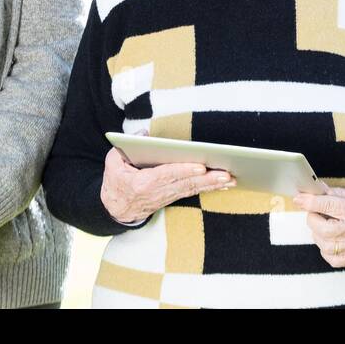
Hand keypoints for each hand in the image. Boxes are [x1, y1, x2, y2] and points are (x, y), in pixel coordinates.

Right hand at [100, 147, 234, 223]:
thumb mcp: (113, 163)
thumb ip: (126, 147)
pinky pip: (193, 192)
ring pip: (193, 189)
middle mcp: (158, 191)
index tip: (200, 167)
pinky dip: (209, 188)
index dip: (184, 171)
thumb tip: (146, 133)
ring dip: (213, 185)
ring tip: (231, 179)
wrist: (116, 210)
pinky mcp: (173, 197)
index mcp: (143, 182)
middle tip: (227, 174)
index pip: (167, 175)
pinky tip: (224, 184)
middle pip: (186, 184)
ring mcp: (167, 196)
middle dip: (208, 180)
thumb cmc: (115, 182)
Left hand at [292, 186, 344, 267]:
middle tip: (315, 212)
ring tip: (324, 224)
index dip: (310, 201)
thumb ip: (339, 192)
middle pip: (324, 229)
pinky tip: (330, 238)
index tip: (299, 198)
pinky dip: (325, 249)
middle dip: (312, 218)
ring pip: (325, 245)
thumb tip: (319, 190)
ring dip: (317, 233)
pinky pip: (332, 259)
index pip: (330, 206)